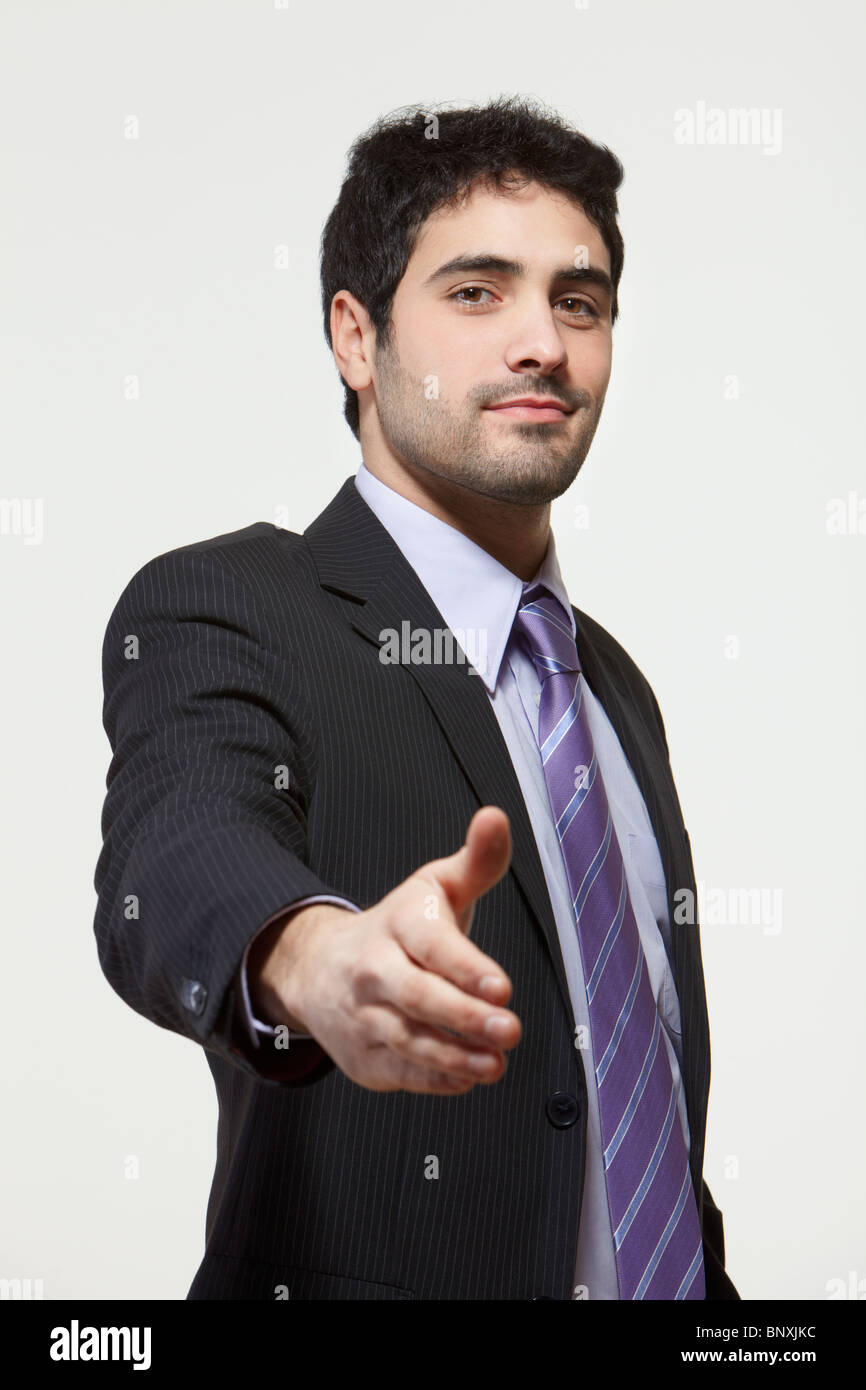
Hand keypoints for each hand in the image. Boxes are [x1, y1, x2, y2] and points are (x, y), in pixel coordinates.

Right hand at [249, 806, 521, 1093]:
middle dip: (464, 1016)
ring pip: (409, 1040)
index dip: (466, 967)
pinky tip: (468, 1077)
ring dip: (455, 1056)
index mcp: (399, 924)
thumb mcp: (435, 887)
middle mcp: (376, 970)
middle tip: (509, 1029)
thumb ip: (477, 861)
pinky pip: (401, 1071)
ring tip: (495, 1063)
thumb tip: (496, 818)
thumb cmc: (398, 929)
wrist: (318, 967)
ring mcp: (366, 1016)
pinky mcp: (365, 1055)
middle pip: (418, 996)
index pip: (431, 945)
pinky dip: (435, 1079)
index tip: (501, 987)